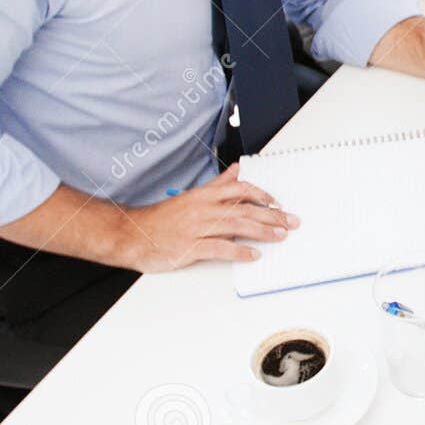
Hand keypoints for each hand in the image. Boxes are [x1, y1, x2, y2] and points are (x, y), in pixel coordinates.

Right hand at [123, 163, 297, 270]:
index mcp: (204, 195)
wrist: (132, 234)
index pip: (240, 189)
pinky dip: (238, 251)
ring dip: (262, 231)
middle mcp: (203, 209)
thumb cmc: (163, 218)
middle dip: (272, 215)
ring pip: (236, 226)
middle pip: (244, 209)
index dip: (262, 195)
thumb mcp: (192, 196)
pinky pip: (219, 248)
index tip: (278, 203)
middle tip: (291, 221)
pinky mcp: (190, 247)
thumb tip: (237, 170)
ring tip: (280, 236)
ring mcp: (197, 228)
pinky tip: (253, 254)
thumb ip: (217, 184)